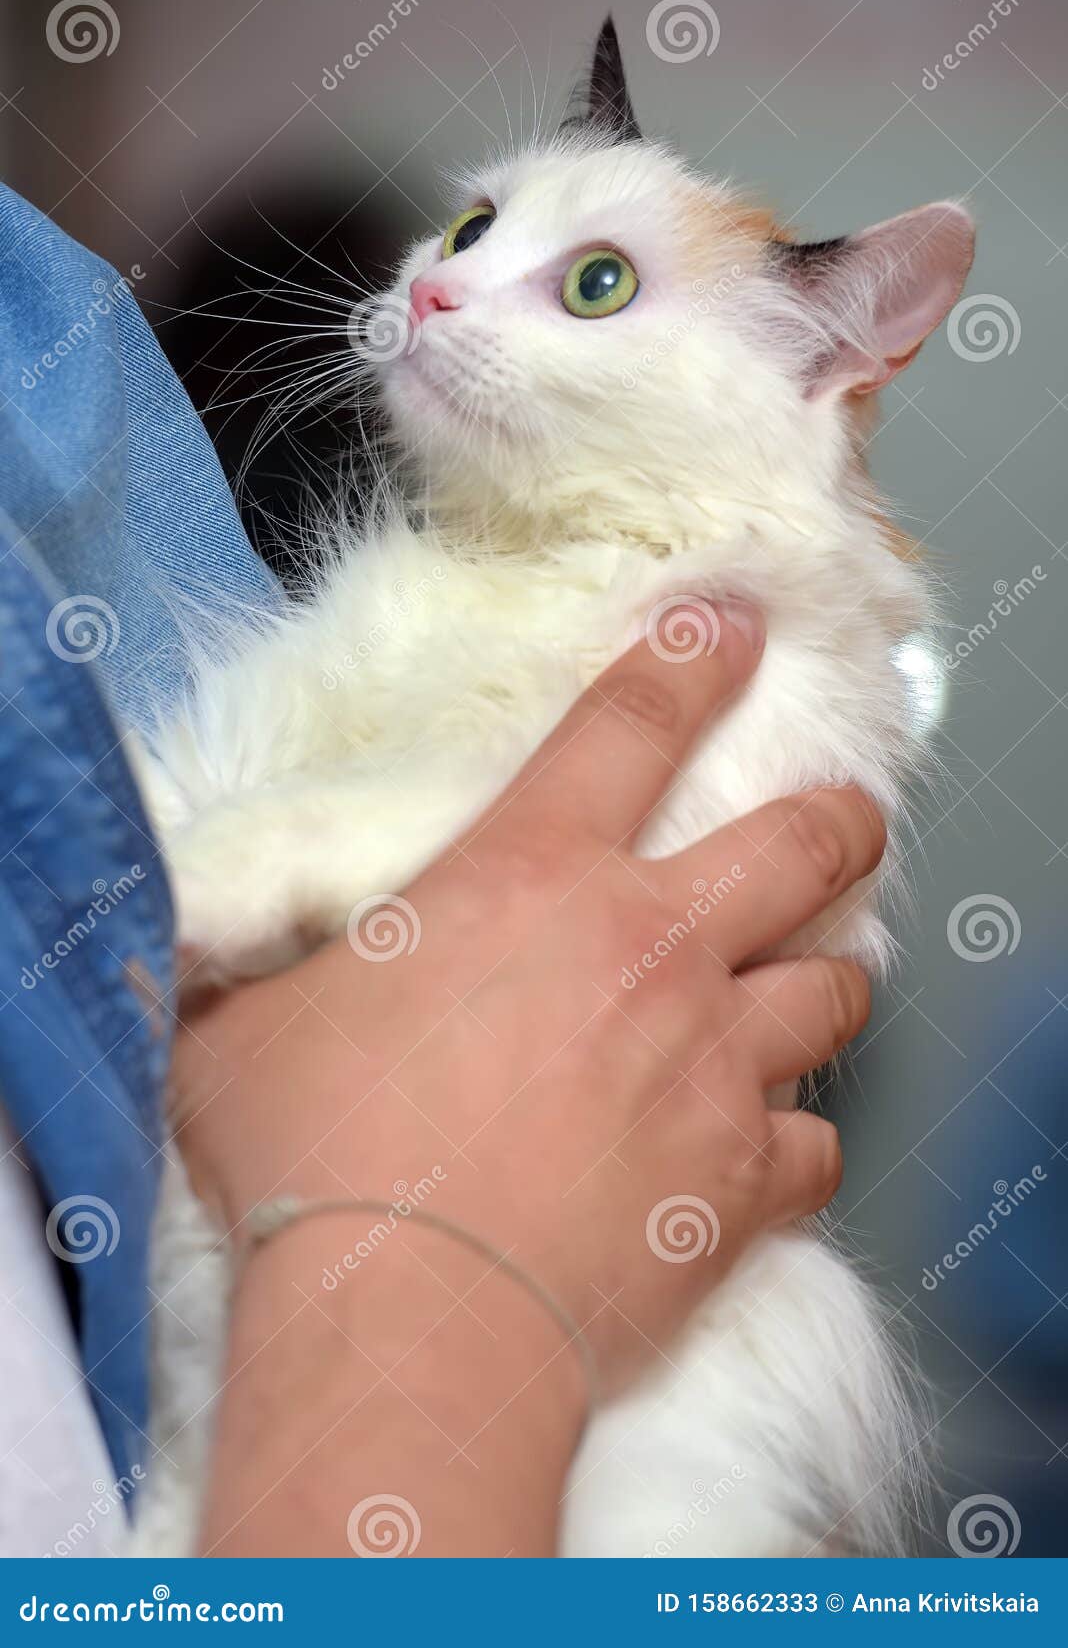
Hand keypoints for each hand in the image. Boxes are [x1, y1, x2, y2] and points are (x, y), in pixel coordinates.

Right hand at [171, 599, 882, 1392]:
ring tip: (808, 986)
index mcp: (530, 879)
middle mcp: (648, 950)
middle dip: (839, 821)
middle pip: (803, 845)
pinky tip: (765, 1152)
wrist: (406, 1315)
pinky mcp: (738, 1180)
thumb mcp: (249, 1026)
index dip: (691, 661)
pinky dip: (795, 1142)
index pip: (630, 726)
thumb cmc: (317, 1157)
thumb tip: (202, 952)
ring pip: (833, 991)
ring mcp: (710, 1062)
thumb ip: (259, 968)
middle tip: (844, 820)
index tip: (735, 627)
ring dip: (825, 980)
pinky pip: (816, 1146)